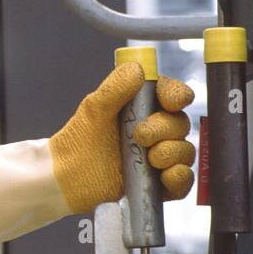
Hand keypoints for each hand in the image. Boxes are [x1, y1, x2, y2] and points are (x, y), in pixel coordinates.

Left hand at [48, 62, 195, 213]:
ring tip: (149, 159)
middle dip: (164, 129)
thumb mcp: (93, 110)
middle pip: (180, 123)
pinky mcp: (159, 183)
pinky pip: (183, 180)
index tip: (171, 101)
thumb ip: (115, 89)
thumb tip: (138, 70)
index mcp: (143, 108)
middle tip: (139, 136)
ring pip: (185, 151)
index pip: (172, 95)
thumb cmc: (79, 139)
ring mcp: (159, 157)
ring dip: (171, 153)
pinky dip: (179, 177)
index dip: (177, 95)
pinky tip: (165, 175)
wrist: (67, 176)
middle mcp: (156, 130)